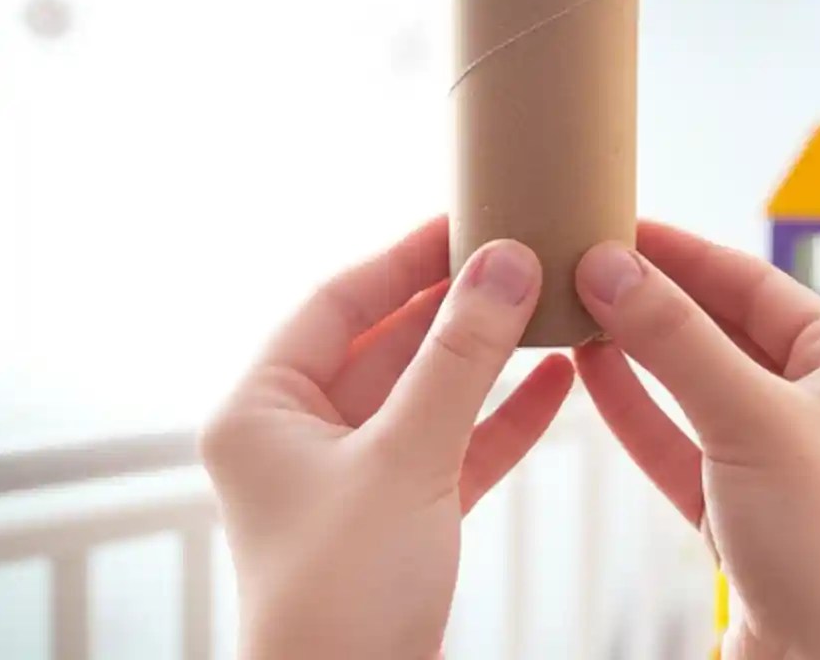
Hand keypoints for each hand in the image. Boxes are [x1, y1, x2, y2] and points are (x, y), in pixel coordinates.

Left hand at [199, 218, 573, 659]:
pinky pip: (455, 445)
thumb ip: (458, 359)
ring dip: (488, 358)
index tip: (468, 219)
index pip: (337, 302)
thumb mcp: (404, 460)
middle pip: (388, 343)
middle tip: (523, 257)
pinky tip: (556, 382)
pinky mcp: (401, 514)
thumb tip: (503, 263)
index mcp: (263, 409)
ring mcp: (353, 476)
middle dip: (458, 306)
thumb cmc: (341, 598)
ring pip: (429, 394)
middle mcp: (300, 435)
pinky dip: (502, 416)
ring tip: (550, 308)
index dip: (405, 257)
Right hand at [573, 222, 819, 659]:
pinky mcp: (732, 509)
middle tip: (587, 263)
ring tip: (576, 309)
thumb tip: (611, 266)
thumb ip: (676, 342)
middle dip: (654, 299)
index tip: (621, 227)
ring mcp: (771, 458)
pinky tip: (589, 375)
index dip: (686, 253)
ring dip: (636, 351)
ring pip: (691, 387)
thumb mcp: (752, 421)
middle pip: (720, 331)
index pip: (755, 286)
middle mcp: (816, 406)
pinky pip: (675, 443)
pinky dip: (633, 411)